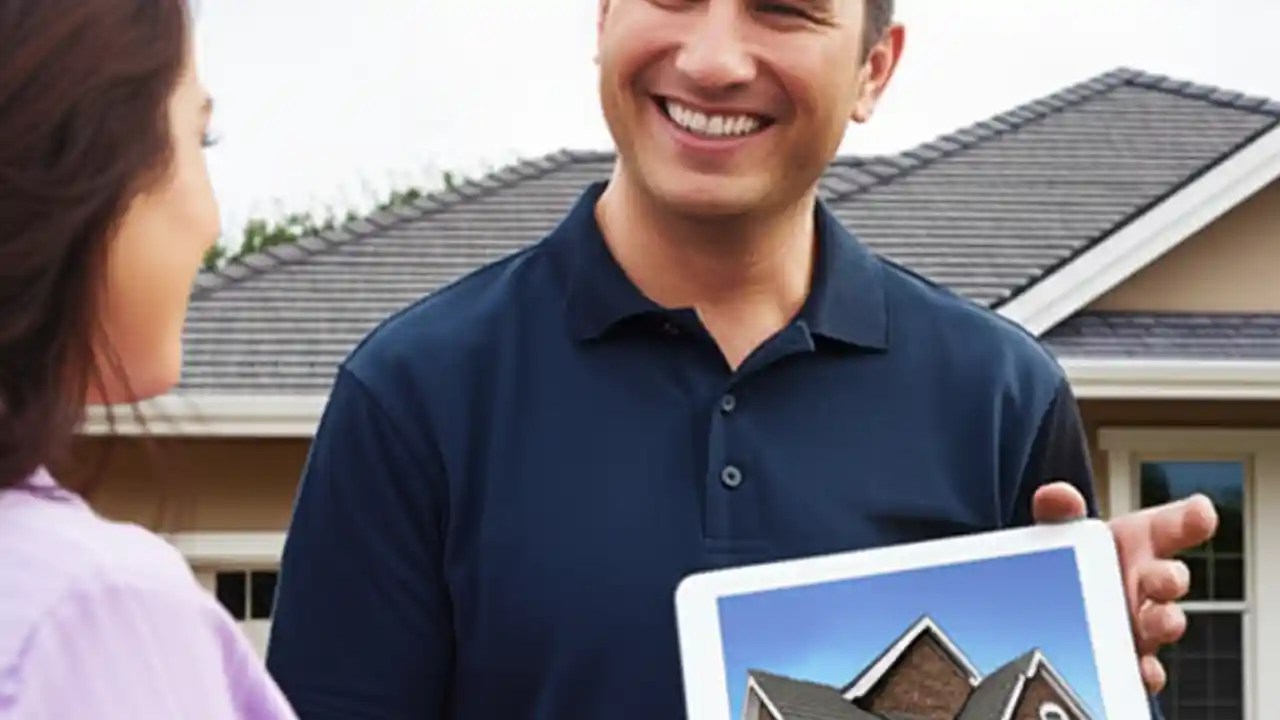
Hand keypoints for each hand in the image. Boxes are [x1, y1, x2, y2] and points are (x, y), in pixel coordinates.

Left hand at [1031, 482, 1217, 693]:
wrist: (1047, 608)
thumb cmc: (1068, 563)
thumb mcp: (1058, 532)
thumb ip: (1057, 512)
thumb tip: (1056, 495)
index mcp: (1135, 545)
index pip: (1169, 527)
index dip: (1188, 519)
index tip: (1202, 512)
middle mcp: (1145, 583)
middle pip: (1168, 579)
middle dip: (1171, 578)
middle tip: (1166, 579)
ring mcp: (1140, 622)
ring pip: (1164, 623)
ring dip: (1166, 622)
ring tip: (1160, 621)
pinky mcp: (1129, 657)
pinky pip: (1145, 667)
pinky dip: (1147, 670)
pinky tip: (1143, 669)